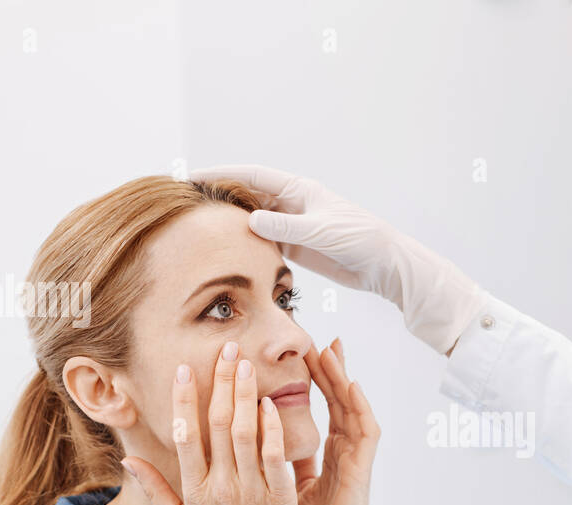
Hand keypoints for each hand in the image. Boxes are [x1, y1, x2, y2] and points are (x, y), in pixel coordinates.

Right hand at [122, 342, 297, 504]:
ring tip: (245, 363)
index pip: (184, 435)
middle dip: (220, 382)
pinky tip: (269, 403)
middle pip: (217, 425)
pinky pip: (274, 454)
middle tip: (226, 348)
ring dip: (245, 394)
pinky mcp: (280, 496)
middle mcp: (220, 487)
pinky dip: (271, 427)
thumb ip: (154, 489)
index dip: (184, 399)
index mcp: (194, 491)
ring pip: (245, 433)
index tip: (185, 368)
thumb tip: (126, 457)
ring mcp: (251, 491)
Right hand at [190, 164, 485, 353]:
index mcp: (298, 188)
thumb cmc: (360, 238)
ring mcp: (292, 224)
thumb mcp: (320, 230)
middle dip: (219, 196)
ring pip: (253, 219)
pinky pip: (264, 242)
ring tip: (198, 226)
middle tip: (187, 201)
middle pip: (247, 195)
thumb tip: (249, 220)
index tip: (193, 175)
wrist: (384, 264)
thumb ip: (285, 226)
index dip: (222, 173)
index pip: (251, 175)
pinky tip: (226, 250)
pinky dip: (246, 244)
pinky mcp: (296, 246)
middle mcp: (292, 202)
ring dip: (230, 222)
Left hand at [294, 338, 380, 504]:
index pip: (323, 406)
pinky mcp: (362, 467)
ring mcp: (356, 456)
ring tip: (331, 348)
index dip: (316, 380)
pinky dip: (361, 406)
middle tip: (317, 339)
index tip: (304, 355)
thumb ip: (282, 462)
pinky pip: (367, 430)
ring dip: (343, 377)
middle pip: (338, 399)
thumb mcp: (287, 487)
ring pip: (352, 406)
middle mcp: (345, 449)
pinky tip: (352, 384)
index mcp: (329, 452)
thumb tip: (262, 440)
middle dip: (329, 369)